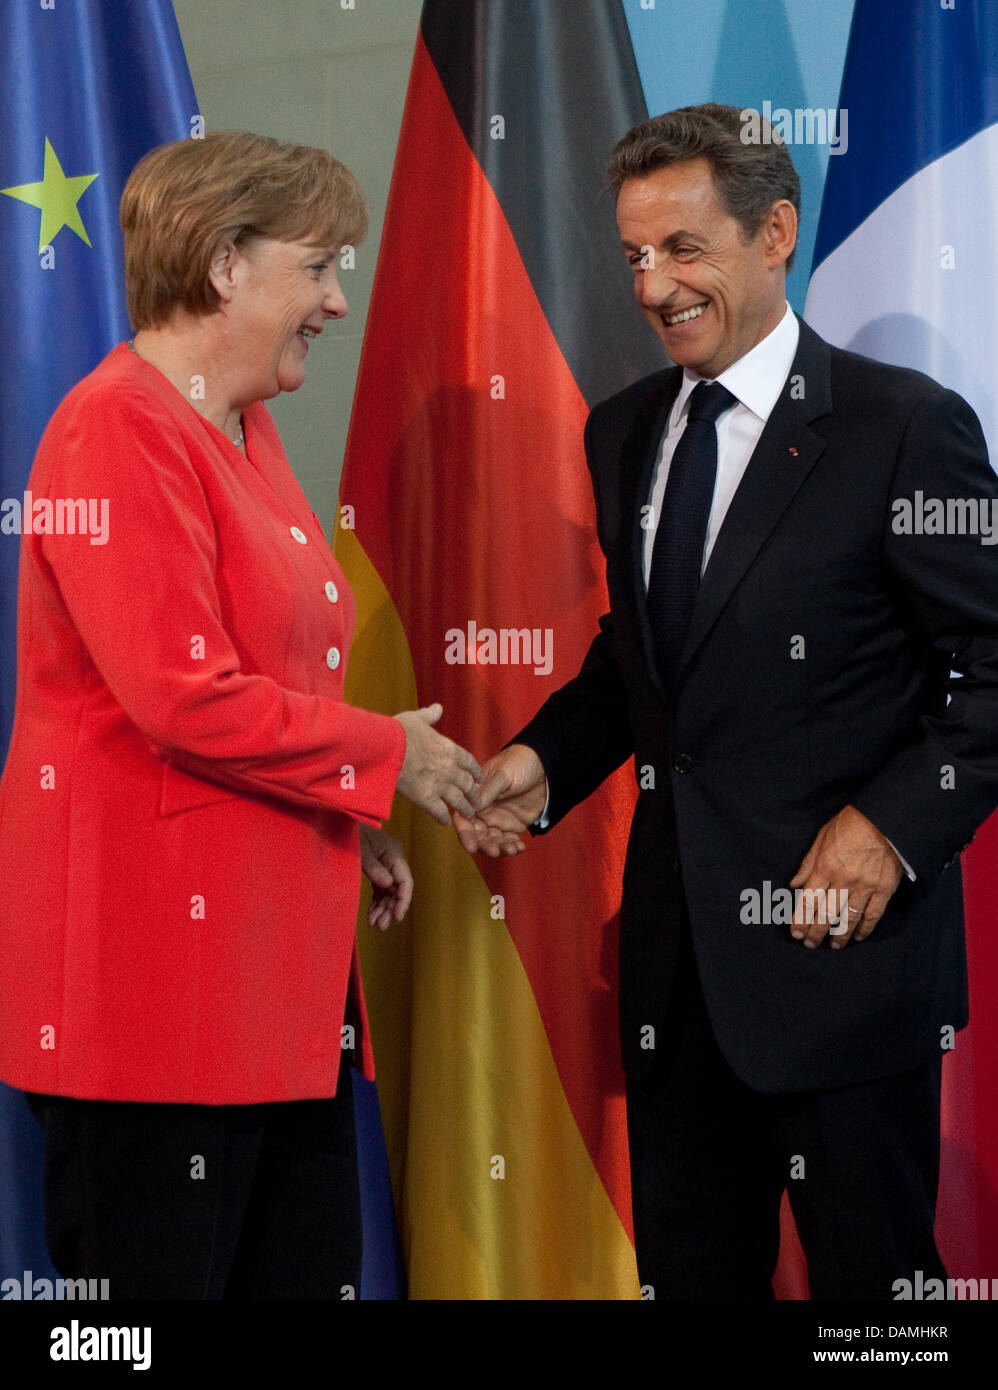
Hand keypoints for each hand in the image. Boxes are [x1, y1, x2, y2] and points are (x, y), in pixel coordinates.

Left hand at [360, 825, 412, 929]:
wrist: (339, 819)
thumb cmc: (350, 830)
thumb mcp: (360, 848)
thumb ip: (374, 867)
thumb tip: (388, 884)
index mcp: (393, 853)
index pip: (405, 881)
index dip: (403, 900)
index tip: (397, 917)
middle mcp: (392, 859)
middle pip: (398, 889)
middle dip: (391, 908)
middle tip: (380, 925)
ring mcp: (384, 864)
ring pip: (389, 891)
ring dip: (383, 908)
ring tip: (374, 923)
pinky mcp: (376, 868)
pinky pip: (380, 888)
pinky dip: (376, 902)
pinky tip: (371, 913)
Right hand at [394, 704, 483, 824]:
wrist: (387, 748)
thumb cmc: (400, 731)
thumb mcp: (418, 718)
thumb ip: (430, 715)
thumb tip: (438, 708)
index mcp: (449, 749)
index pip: (469, 762)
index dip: (476, 772)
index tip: (480, 778)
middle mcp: (449, 768)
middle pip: (468, 784)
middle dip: (474, 794)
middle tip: (478, 802)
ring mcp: (440, 785)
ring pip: (458, 800)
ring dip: (465, 809)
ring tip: (469, 815)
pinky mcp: (426, 798)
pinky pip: (440, 812)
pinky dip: (444, 818)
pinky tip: (445, 822)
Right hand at [453, 743, 546, 857]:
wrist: (545, 765)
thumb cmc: (520, 763)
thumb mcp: (504, 774)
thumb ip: (489, 790)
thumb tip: (474, 806)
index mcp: (476, 796)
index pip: (464, 818)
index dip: (465, 833)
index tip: (471, 847)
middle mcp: (483, 811)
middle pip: (477, 834)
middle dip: (484, 846)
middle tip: (494, 851)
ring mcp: (498, 819)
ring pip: (493, 841)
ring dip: (500, 849)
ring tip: (512, 850)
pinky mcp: (512, 826)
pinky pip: (509, 841)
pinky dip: (513, 847)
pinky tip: (520, 848)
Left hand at [788, 804, 903, 948]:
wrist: (885, 817)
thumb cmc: (850, 824)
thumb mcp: (822, 837)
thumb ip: (808, 863)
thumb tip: (794, 884)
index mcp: (826, 866)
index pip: (809, 900)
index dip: (801, 919)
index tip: (795, 932)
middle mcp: (844, 880)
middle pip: (826, 913)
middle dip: (815, 932)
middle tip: (809, 944)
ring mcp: (865, 886)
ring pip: (849, 918)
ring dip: (839, 935)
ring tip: (832, 946)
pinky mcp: (884, 889)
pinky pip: (873, 914)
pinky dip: (865, 928)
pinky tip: (857, 937)